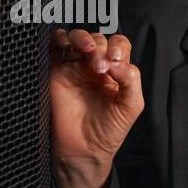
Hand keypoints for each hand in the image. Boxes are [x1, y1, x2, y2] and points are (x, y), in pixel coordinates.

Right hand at [50, 29, 143, 187]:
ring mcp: (75, 67)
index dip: (117, 47)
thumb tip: (116, 61)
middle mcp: (95, 66)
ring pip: (78, 38)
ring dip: (83, 38)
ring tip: (88, 51)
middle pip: (99, 39)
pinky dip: (60, 39)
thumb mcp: (131, 104)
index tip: (115, 62)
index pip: (119, 45)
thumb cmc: (108, 130)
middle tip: (100, 67)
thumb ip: (130, 79)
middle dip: (101, 47)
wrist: (83, 150)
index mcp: (115, 71)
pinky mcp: (56, 71)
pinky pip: (55, 47)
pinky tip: (67, 45)